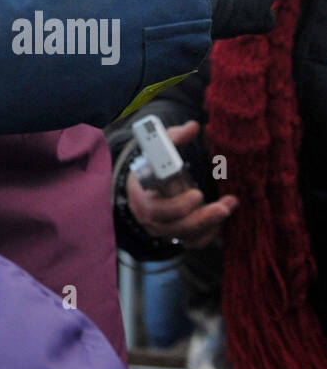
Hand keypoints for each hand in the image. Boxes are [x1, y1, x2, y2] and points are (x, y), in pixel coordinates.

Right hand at [127, 121, 235, 248]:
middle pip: (175, 227)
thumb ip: (173, 138)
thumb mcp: (156, 149)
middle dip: (201, 218)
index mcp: (141, 197)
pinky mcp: (175, 236)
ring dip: (210, 224)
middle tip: (222, 207)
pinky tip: (221, 218)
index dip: (176, 206)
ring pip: (186, 236)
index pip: (155, 209)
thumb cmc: (150, 165)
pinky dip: (209, 233)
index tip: (197, 194)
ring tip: (227, 207)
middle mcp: (150, 219)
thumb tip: (194, 127)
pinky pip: (193, 242)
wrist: (140, 187)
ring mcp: (163, 230)